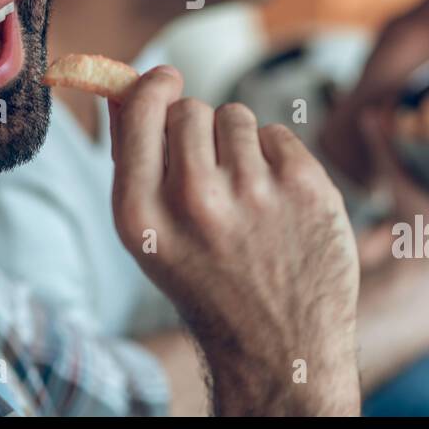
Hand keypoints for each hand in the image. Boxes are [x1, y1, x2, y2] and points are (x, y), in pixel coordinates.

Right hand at [109, 66, 360, 415]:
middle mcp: (195, 201)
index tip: (165, 79)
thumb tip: (121, 89)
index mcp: (143, 215)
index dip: (153, 87)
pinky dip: (277, 161)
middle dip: (199, 129)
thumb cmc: (208, 284)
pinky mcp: (306, 188)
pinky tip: (277, 205)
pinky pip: (278, 135)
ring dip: (240, 145)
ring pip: (237, 117)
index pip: (142, 110)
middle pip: (191, 109)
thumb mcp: (151, 237)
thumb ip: (132, 162)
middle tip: (211, 174)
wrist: (280, 350)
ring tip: (246, 197)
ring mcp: (255, 193)